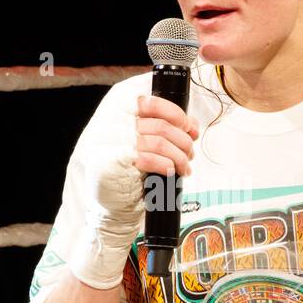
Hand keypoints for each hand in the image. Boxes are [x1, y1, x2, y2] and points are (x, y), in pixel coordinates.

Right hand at [68, 95, 197, 289]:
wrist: (112, 202)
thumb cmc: (130, 169)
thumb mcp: (144, 140)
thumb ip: (163, 126)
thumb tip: (192, 124)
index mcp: (118, 109)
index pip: (151, 100)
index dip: (176, 113)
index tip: (189, 127)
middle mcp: (111, 120)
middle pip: (161, 124)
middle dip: (183, 140)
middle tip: (190, 153)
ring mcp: (110, 140)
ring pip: (159, 141)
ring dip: (179, 155)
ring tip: (184, 166)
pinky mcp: (112, 160)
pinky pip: (149, 158)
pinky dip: (166, 165)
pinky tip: (171, 172)